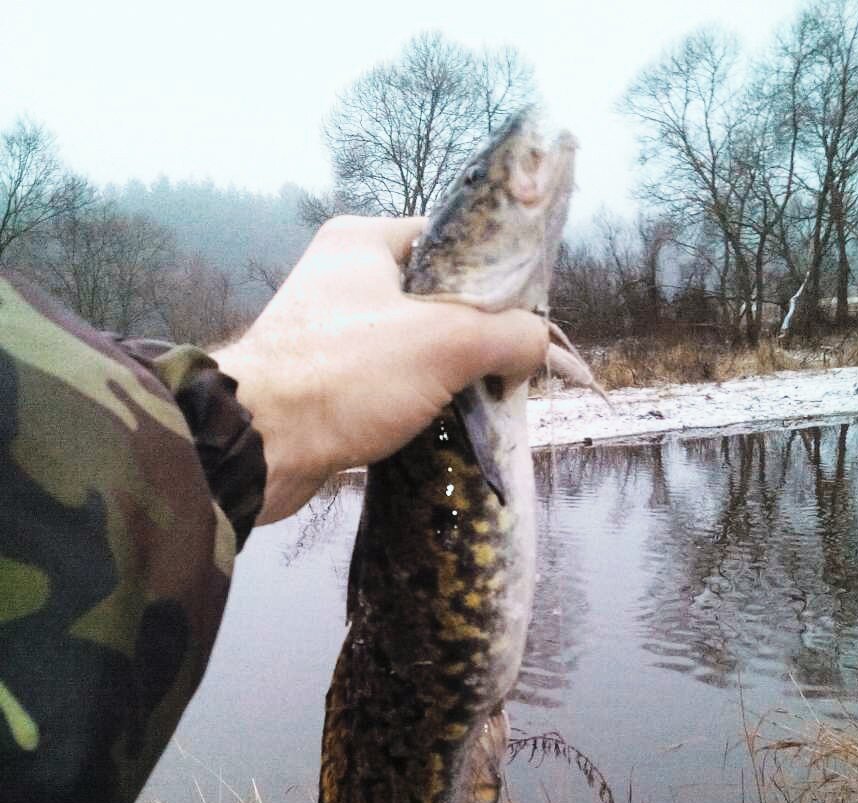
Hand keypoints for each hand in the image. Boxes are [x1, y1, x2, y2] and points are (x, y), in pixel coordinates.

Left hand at [215, 216, 547, 524]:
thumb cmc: (348, 375)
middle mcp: (343, 277)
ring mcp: (331, 332)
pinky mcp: (326, 381)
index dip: (496, 277)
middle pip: (437, 298)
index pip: (451, 242)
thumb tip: (537, 345)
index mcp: (363, 240)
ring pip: (415, 344)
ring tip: (485, 399)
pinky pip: (390, 382)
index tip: (526, 316)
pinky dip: (419, 400)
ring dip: (450, 373)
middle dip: (478, 335)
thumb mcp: (447, 343)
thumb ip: (508, 334)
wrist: (259, 447)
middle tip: (509, 366)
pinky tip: (445, 423)